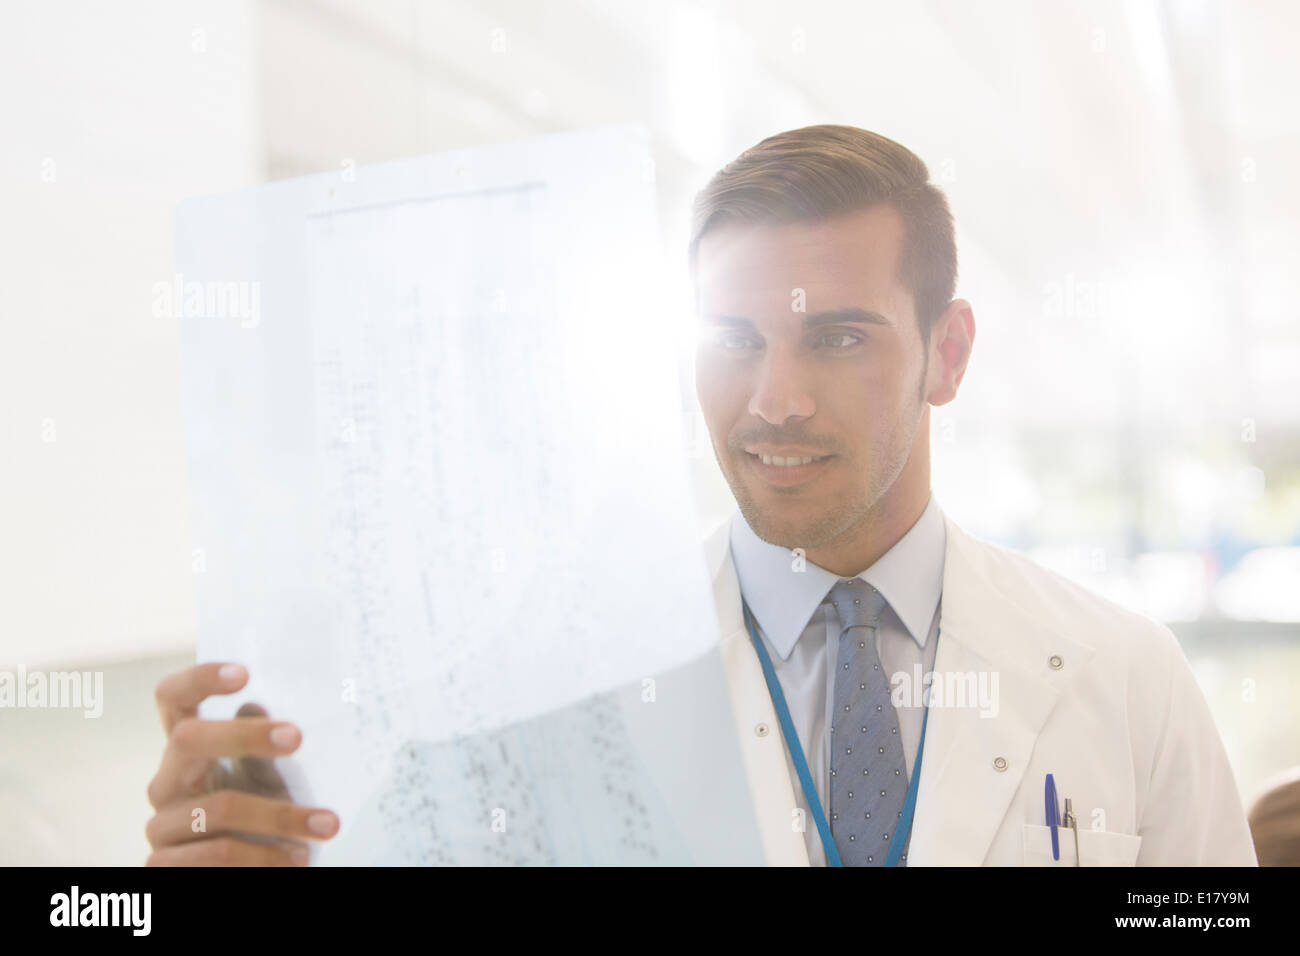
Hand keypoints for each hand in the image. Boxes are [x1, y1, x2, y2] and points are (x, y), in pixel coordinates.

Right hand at [145, 662, 339, 864]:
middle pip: (189, 739)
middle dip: (245, 734)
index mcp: (186, 750)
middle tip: (297, 736)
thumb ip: (261, 746)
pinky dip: (264, 858)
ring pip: (218, 807)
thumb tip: (258, 703)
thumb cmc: (257, 820)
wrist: (240, 879)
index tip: (244, 673)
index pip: (172, 698)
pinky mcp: (164, 866)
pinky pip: (216, 856)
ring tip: (327, 826)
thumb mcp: (263, 780)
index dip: (198, 678)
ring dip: (279, 816)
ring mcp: (161, 825)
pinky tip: (295, 860)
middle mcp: (166, 782)